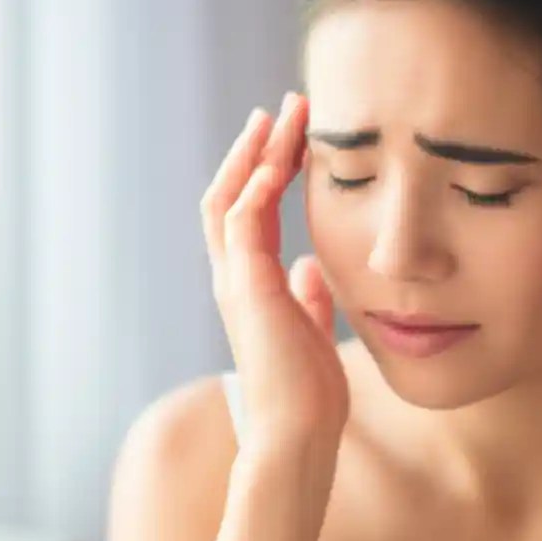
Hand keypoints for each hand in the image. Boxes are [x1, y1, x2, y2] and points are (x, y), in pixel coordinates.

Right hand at [201, 92, 349, 449]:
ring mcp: (235, 282)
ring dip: (254, 156)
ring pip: (229, 201)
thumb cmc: (308, 391)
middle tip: (286, 106)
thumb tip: (311, 268)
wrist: (299, 433)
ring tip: (281, 117)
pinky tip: (273, 164)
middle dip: (256, 147)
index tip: (296, 133)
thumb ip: (307, 297)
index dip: (265, 167)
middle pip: (229, 193)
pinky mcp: (246, 291)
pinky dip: (252, 193)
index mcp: (249, 283)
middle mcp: (234, 276)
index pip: (247, 209)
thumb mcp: (312, 329)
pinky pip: (239, 229)